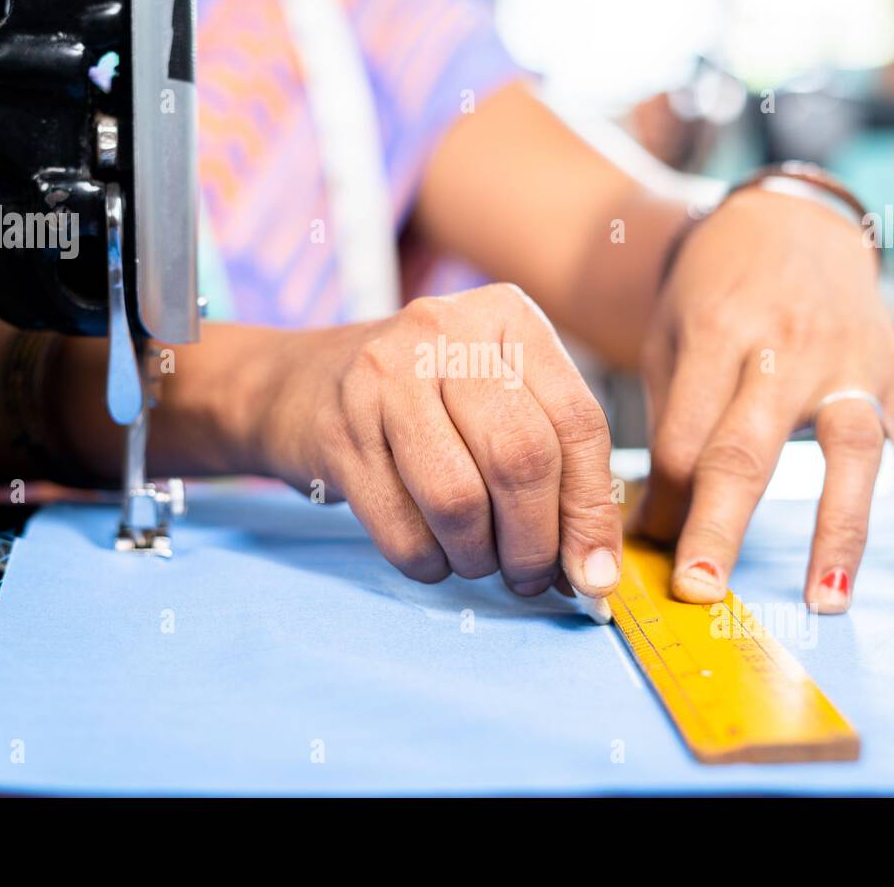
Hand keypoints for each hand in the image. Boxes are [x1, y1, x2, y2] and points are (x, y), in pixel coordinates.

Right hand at [252, 284, 622, 597]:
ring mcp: (385, 376)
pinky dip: (428, 563)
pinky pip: (402, 530)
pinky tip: (432, 553)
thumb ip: (558, 465)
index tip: (594, 573)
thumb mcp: (501, 399)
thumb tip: (595, 571)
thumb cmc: (427, 401)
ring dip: (479, 558)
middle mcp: (447, 331)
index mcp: (508, 315)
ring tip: (478, 561)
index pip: (577, 422)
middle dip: (536, 543)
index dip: (591, 511)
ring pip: (460, 500)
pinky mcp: (339, 430)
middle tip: (531, 578)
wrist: (298, 385)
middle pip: (521, 459)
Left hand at [635, 188, 893, 612]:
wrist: (788, 223)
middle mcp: (790, 345)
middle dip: (721, 521)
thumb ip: (669, 421)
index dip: (662, 502)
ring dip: (838, 529)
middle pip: (752, 444)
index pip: (684, 436)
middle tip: (700, 590)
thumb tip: (650, 525)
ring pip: (852, 447)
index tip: (648, 553)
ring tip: (826, 601)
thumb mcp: (671, 339)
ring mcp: (855, 357)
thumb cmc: (713, 296)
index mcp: (717, 333)